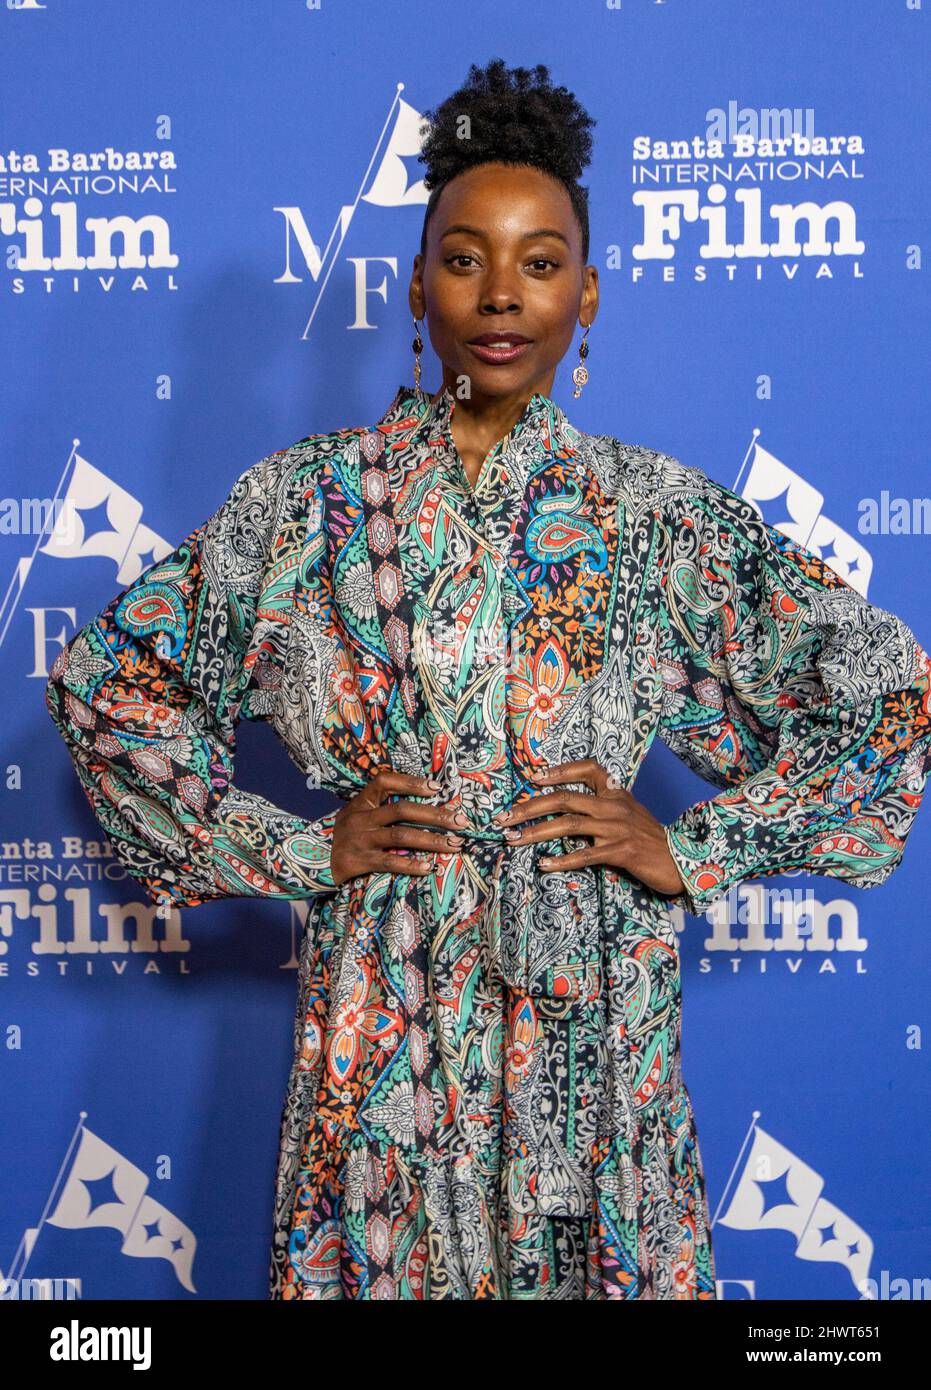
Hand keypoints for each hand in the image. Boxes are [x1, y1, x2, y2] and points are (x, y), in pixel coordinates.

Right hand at [330, 768, 469, 886]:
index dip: (411, 782)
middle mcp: (360, 818)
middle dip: (435, 815)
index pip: (384, 781)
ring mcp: (359, 840)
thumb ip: (381, 808)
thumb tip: (425, 803)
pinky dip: (412, 865)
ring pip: (400, 837)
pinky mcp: (359, 862)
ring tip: (454, 844)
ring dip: (432, 841)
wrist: (314, 861)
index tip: (436, 788)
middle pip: (401, 810)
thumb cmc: (347, 836)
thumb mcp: (357, 815)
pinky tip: (430, 867)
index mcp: (361, 802)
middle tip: (460, 821)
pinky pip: (390, 863)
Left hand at [492, 758, 685, 897]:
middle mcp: (614, 805)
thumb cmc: (649, 838)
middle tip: (504, 818)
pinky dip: (562, 860)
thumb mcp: (628, 812)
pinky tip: (544, 865)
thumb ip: (603, 805)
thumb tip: (566, 806)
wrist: (682, 860)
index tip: (534, 778)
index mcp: (616, 793)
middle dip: (529, 807)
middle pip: (564, 799)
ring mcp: (617, 828)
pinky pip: (586, 854)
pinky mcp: (621, 851)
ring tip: (514, 840)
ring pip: (568, 825)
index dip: (559, 771)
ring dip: (536, 832)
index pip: (587, 769)